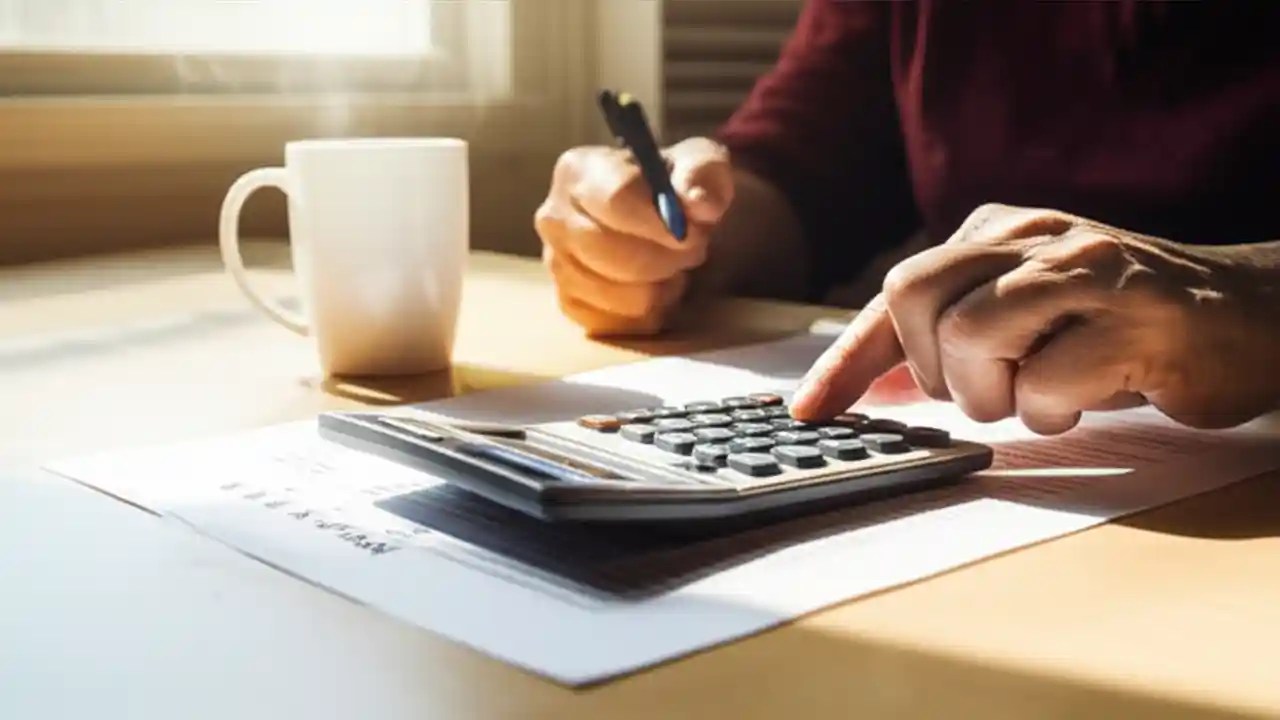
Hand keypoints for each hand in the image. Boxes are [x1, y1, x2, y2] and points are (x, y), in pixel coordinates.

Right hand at [534, 137, 734, 335]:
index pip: (615, 199)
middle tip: (692, 250)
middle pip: (609, 251)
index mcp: (579, 171)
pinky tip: (654, 287)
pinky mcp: (568, 302)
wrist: (662, 219)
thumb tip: (698, 204)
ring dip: (658, 286)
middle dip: (663, 258)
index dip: (660, 223)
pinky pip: (614, 323)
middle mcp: (554, 217)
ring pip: (616, 294)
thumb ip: (703, 175)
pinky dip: (645, 313)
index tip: (694, 234)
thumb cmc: (677, 188)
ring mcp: (556, 264)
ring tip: (671, 265)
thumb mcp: (701, 166)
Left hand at [791, 203, 1279, 433]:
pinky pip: (1044, 383)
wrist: (1246, 315)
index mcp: (997, 231)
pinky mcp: (1133, 318)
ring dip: (993, 393)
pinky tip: (1086, 398)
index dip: (846, 358)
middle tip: (984, 386)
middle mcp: (1033, 236)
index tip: (809, 410)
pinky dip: (1051, 414)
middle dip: (932, 368)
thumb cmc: (1115, 325)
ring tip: (1040, 392)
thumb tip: (857, 382)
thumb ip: (944, 336)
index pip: (896, 291)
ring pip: (971, 336)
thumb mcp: (1021, 314)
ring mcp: (1085, 270)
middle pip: (916, 296)